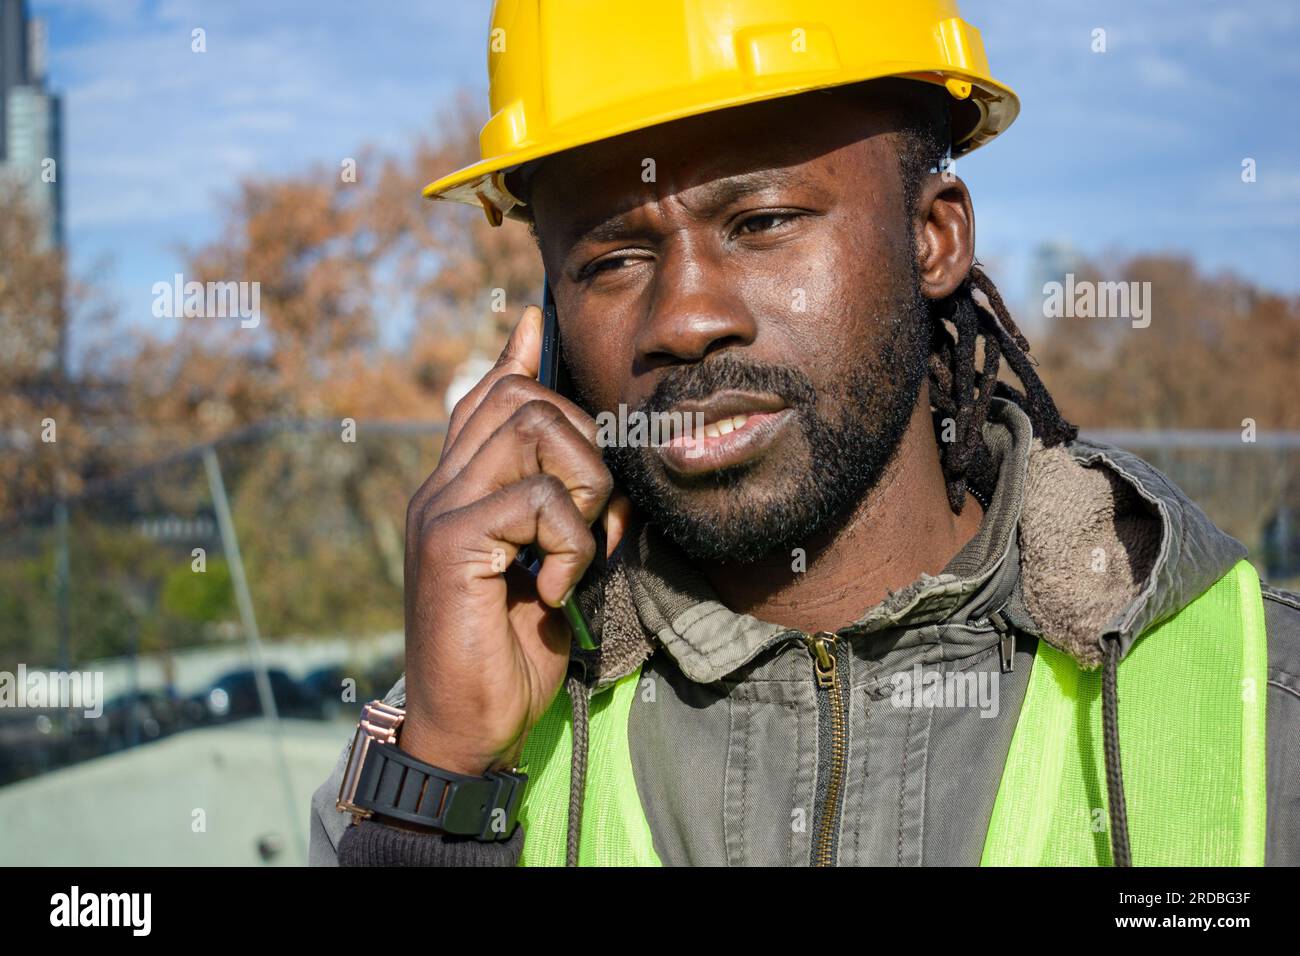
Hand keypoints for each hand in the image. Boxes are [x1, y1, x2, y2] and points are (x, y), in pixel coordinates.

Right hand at [399, 306, 631, 774]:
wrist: (466, 727)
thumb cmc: (511, 652)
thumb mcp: (553, 571)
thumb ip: (570, 515)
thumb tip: (614, 475)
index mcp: (458, 490)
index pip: (482, 399)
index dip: (516, 358)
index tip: (536, 319)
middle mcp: (440, 487)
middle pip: (522, 398)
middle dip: (584, 444)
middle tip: (593, 514)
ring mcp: (440, 509)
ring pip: (533, 429)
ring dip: (582, 489)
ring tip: (575, 552)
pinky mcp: (452, 541)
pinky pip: (538, 499)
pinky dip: (570, 543)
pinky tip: (554, 589)